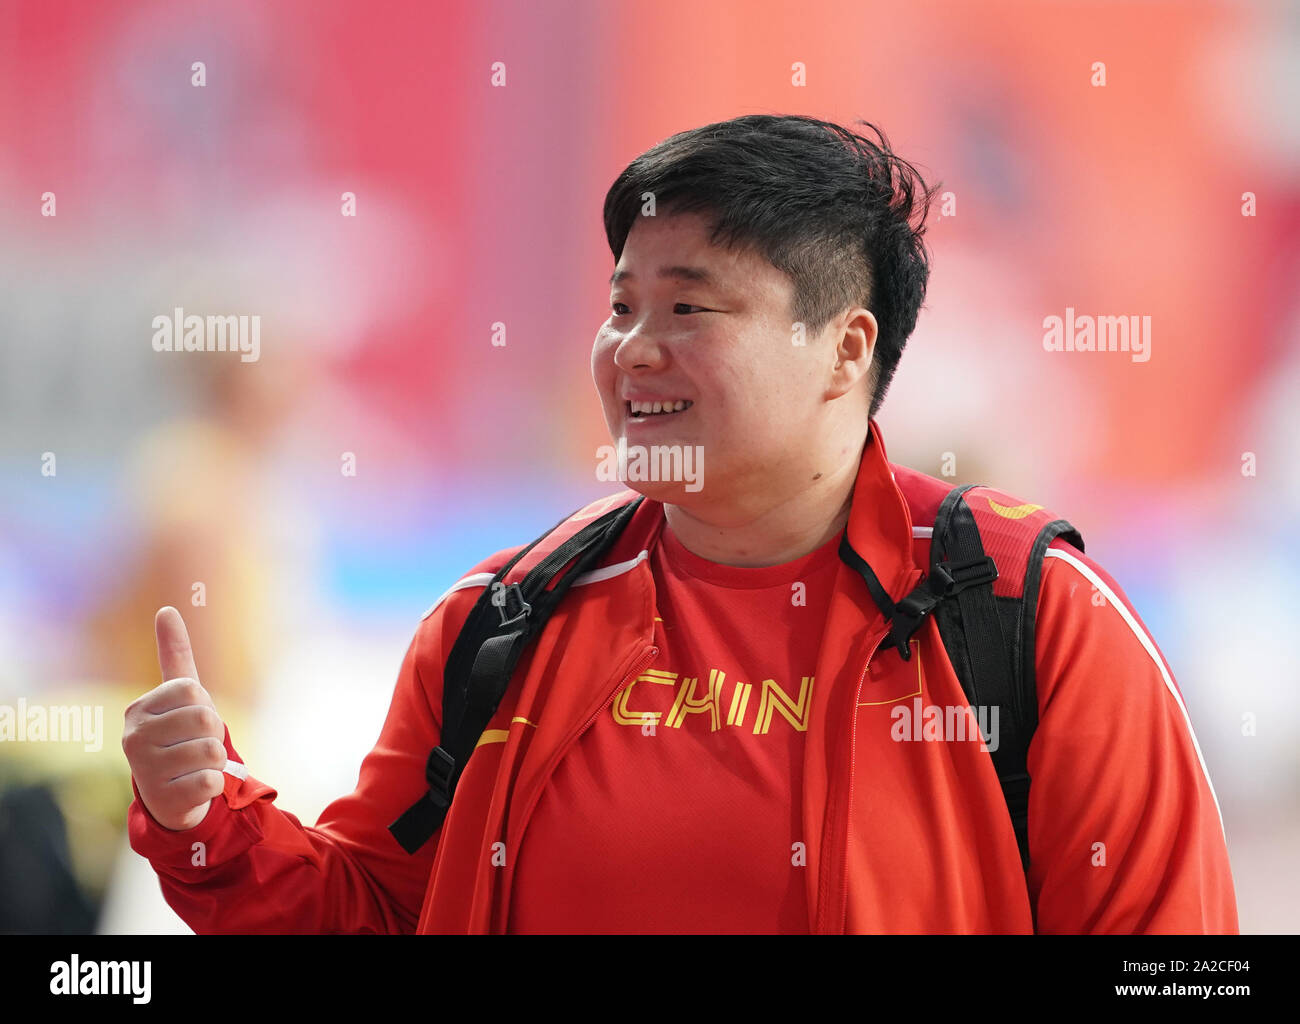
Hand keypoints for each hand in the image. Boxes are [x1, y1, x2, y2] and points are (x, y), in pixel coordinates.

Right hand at [122, 607, 227, 830]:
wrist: (172, 796)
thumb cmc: (179, 737)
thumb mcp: (178, 697)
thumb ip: (175, 654)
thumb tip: (167, 609)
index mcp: (139, 709)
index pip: (194, 691)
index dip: (205, 706)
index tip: (190, 721)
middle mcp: (134, 738)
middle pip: (205, 719)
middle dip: (214, 733)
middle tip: (196, 746)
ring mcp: (146, 771)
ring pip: (212, 751)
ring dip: (215, 760)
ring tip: (195, 767)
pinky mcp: (165, 800)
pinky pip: (212, 781)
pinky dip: (214, 784)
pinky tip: (194, 788)